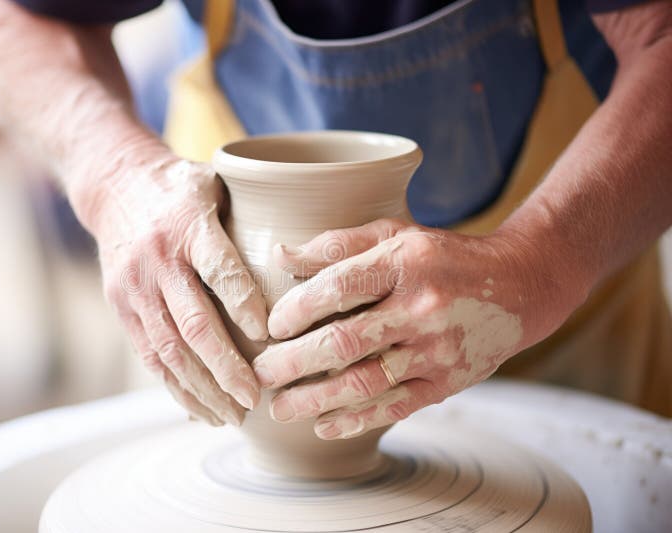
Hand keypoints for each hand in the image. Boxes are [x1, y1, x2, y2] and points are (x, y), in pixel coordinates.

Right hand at [94, 157, 268, 425]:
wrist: (114, 184)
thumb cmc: (181, 188)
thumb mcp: (215, 184)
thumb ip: (251, 214)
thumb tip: (306, 252)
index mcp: (188, 225)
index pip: (218, 268)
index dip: (242, 303)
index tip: (268, 334)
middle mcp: (157, 260)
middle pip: (192, 322)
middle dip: (224, 366)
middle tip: (255, 397)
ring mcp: (134, 287)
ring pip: (169, 349)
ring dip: (202, 388)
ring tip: (234, 416)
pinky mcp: (121, 308)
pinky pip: (150, 356)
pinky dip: (176, 388)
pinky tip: (202, 410)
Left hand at [252, 218, 582, 438]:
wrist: (520, 286)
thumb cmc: (443, 257)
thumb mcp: (395, 236)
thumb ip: (337, 245)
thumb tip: (279, 255)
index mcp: (404, 262)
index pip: (340, 286)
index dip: (298, 308)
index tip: (271, 325)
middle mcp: (421, 307)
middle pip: (346, 340)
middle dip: (294, 362)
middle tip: (259, 373)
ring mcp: (436, 349)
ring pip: (366, 381)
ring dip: (317, 399)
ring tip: (280, 409)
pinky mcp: (448, 381)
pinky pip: (396, 405)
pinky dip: (357, 420)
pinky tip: (323, 427)